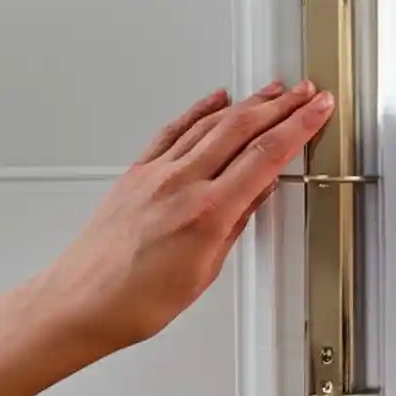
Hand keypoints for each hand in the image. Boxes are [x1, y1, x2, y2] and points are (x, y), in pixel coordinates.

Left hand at [39, 81, 333, 351]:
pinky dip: (200, 109)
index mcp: (207, 213)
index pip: (266, 155)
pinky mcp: (136, 172)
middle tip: (306, 92)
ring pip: (212, 123)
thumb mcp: (205, 270)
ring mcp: (155, 173)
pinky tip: (217, 99)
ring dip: (250, 102)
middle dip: (282, 105)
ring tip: (275, 91)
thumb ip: (236, 222)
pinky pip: (174, 129)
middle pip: (243, 128)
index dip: (299, 126)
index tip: (317, 110)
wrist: (77, 304)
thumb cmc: (134, 301)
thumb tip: (258, 192)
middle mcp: (181, 184)